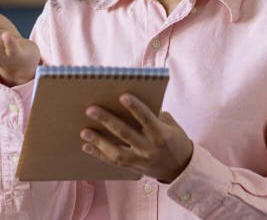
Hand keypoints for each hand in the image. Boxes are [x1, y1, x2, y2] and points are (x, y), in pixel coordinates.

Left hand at [79, 93, 193, 183]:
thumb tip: (130, 103)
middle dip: (107, 121)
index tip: (122, 96)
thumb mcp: (171, 125)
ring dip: (99, 141)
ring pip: (117, 152)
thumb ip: (154, 115)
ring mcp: (141, 161)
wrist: (181, 169)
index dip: (135, 107)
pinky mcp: (133, 169)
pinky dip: (99, 154)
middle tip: (91, 109)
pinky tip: (86, 146)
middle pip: (126, 134)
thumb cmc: (175, 140)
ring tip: (85, 131)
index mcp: (162, 135)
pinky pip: (114, 163)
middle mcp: (150, 149)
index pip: (147, 119)